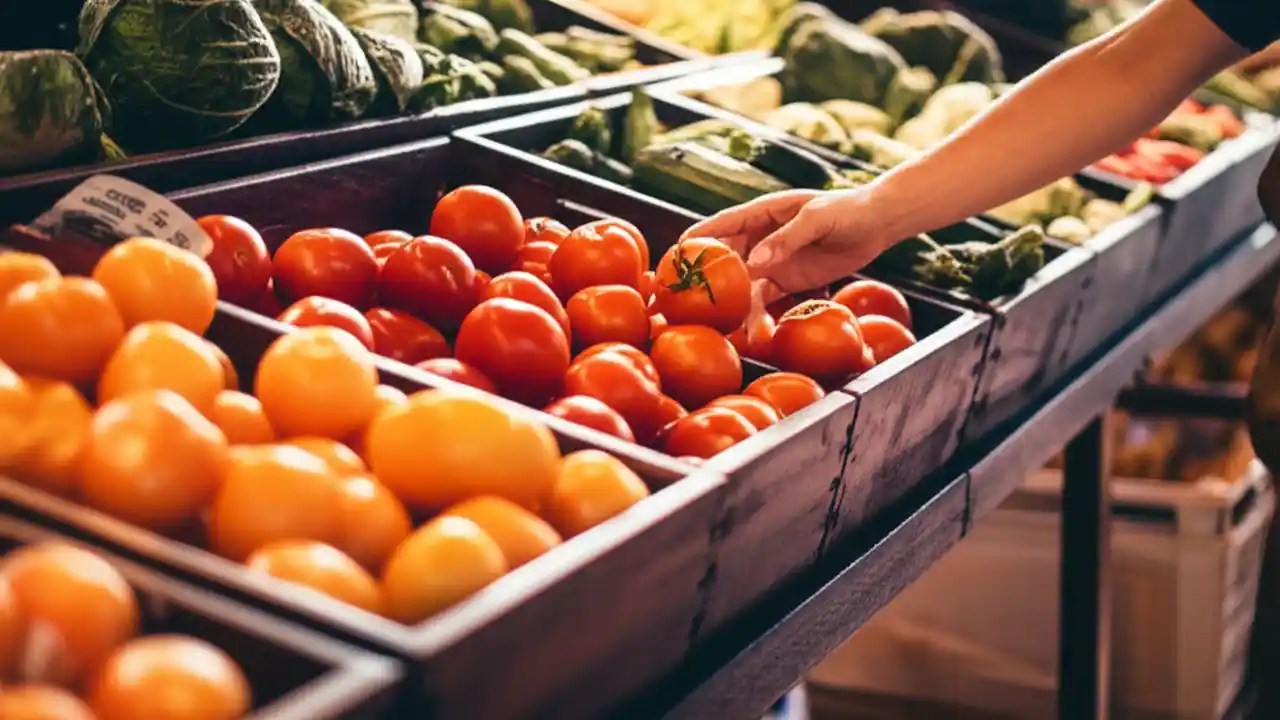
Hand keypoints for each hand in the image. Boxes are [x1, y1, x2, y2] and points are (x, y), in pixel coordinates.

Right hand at [680, 188, 890, 304]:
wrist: (876, 224)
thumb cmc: (846, 210)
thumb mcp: (817, 220)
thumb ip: (786, 239)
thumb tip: (754, 264)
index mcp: (761, 213)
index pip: (721, 225)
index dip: (697, 240)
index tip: (675, 255)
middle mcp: (759, 238)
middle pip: (723, 260)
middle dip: (704, 279)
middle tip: (685, 300)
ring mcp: (770, 261)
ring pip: (740, 285)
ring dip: (729, 305)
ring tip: (717, 325)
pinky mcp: (784, 281)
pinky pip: (762, 301)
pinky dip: (753, 316)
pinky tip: (747, 333)